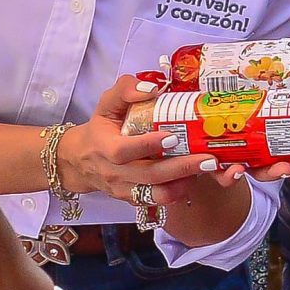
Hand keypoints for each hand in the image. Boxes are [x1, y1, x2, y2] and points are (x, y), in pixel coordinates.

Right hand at [57, 72, 226, 201]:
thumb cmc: (100, 128)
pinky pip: (157, 201)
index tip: (173, 136)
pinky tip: (192, 178)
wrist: (81, 160)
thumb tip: (152, 89)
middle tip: (209, 159)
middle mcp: (114, 172)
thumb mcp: (106, 103)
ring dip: (183, 183)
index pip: (124, 150)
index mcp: (104, 146)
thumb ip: (126, 90)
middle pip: (149, 175)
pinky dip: (177, 192)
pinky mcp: (133, 199)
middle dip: (182, 168)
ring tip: (205, 170)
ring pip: (156, 193)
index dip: (148, 145)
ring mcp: (124, 189)